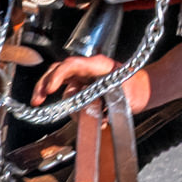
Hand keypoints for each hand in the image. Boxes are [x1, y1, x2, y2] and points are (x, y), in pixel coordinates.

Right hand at [31, 50, 149, 112]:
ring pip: (64, 88)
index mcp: (96, 64)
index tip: (50, 89)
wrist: (144, 90)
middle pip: (57, 71)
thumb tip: (83, 108)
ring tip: (81, 116)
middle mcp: (87, 70)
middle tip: (37, 100)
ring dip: (67, 104)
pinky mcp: (85, 88)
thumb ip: (99, 100)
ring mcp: (85, 78)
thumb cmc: (136, 88)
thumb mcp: (121, 95)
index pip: (70, 65)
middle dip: (45, 85)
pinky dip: (74, 109)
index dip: (57, 76)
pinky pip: (72, 97)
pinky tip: (86, 117)